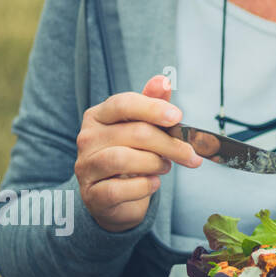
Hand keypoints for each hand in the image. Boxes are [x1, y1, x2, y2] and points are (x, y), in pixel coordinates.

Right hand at [74, 74, 201, 231]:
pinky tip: (153, 183)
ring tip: (165, 166)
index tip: (178, 116)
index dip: (153, 108)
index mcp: (99, 116)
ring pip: (124, 159)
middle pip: (134, 133)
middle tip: (190, 154)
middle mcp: (87, 138)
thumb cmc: (132, 154)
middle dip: (170, 144)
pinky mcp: (91, 194)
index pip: (123, 104)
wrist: (115, 196)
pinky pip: (119, 189)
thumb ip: (153, 103)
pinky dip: (144, 186)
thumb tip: (163, 80)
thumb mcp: (143, 126)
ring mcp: (86, 166)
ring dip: (155, 164)